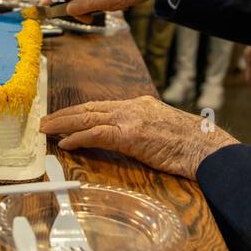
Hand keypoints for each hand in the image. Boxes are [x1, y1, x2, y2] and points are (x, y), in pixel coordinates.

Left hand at [39, 95, 236, 179]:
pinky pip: (96, 134)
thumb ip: (143, 129)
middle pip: (90, 108)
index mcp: (140, 105)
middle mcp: (132, 107)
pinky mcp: (130, 135)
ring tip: (46, 129)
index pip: (102, 106)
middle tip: (45, 121)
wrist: (205, 146)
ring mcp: (131, 119)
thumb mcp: (163, 129)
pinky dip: (78, 137)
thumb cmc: (190, 143)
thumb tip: (128, 138)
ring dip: (63, 123)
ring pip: (88, 117)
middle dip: (64, 114)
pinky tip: (65, 142)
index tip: (64, 117)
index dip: (79, 112)